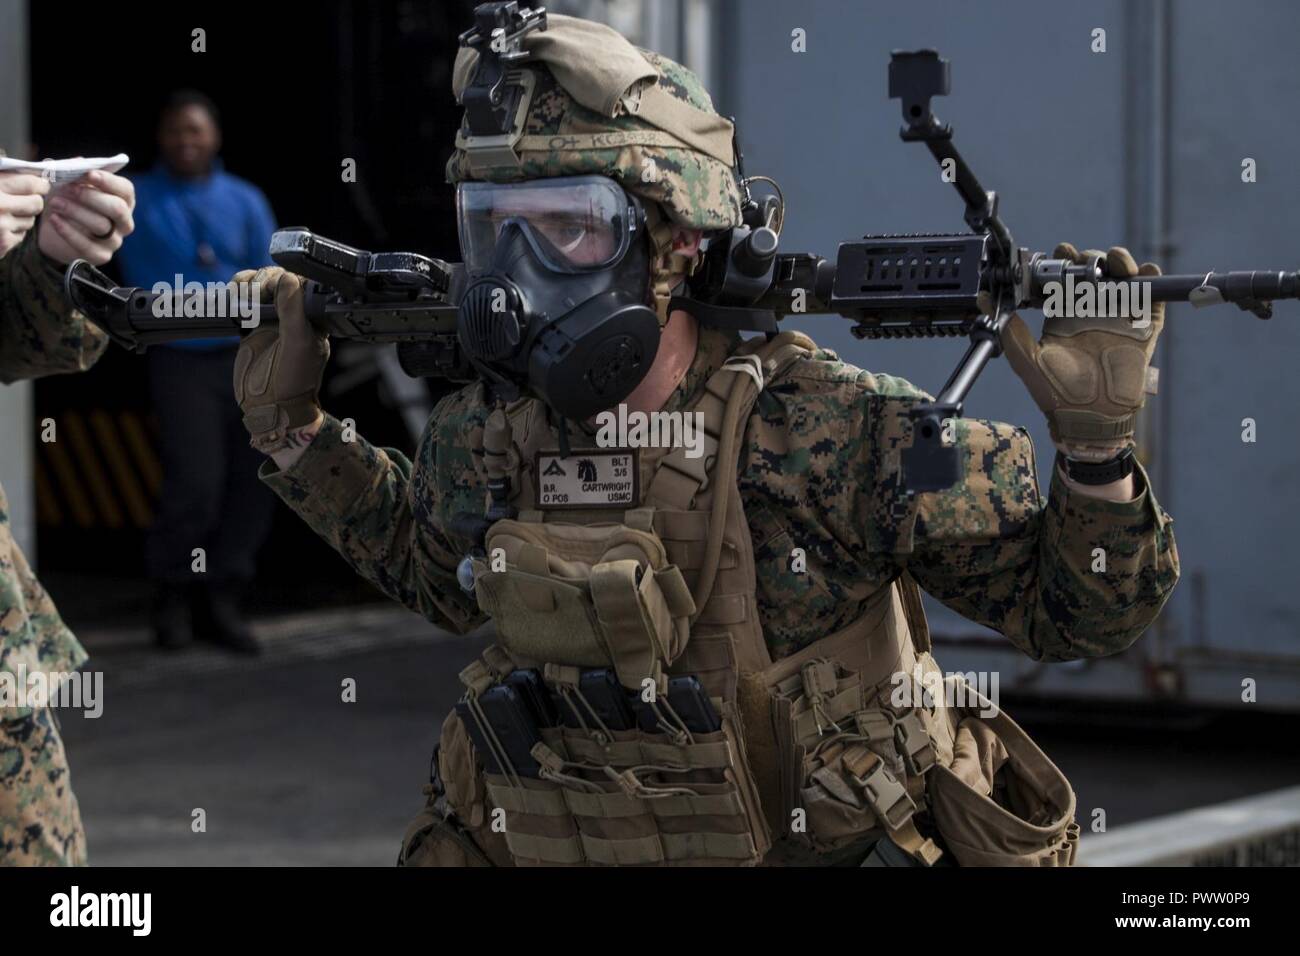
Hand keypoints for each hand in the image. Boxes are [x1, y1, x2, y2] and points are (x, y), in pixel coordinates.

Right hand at [0, 173, 49, 257]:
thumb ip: (5, 170)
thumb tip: (44, 165)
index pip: (32, 184)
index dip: (41, 184)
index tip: (42, 184)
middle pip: (37, 204)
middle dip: (34, 200)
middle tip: (28, 198)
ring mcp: (1, 226)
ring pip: (30, 221)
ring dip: (23, 217)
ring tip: (5, 212)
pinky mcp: (3, 243)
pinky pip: (21, 235)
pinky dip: (14, 231)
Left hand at [36, 167, 135, 265]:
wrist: (55, 232)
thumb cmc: (68, 203)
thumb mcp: (69, 184)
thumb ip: (75, 172)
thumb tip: (78, 161)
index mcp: (123, 201)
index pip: (126, 190)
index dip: (109, 181)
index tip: (89, 174)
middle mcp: (124, 222)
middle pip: (117, 209)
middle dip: (91, 196)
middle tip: (68, 188)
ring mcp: (114, 240)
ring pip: (102, 226)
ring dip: (76, 211)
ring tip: (55, 203)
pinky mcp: (101, 255)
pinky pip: (87, 245)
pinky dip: (68, 231)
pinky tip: (54, 220)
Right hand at [232, 267, 329, 455]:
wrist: (271, 407)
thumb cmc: (293, 379)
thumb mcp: (297, 342)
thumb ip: (293, 310)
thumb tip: (287, 277)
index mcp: (313, 317)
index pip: (300, 283)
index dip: (282, 278)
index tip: (269, 288)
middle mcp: (294, 314)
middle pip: (276, 280)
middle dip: (260, 280)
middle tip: (250, 295)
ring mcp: (272, 319)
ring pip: (258, 287)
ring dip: (245, 284)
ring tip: (238, 296)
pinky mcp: (252, 326)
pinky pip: (244, 301)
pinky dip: (236, 295)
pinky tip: (232, 301)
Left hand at [1001, 243, 1163, 462]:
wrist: (1090, 418)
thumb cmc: (1056, 394)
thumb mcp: (1027, 360)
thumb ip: (1009, 332)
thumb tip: (984, 302)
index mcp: (1063, 315)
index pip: (1064, 278)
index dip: (1063, 261)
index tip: (1060, 254)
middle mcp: (1090, 312)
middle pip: (1094, 271)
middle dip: (1091, 258)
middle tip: (1086, 261)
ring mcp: (1118, 318)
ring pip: (1122, 278)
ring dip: (1120, 263)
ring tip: (1115, 261)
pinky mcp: (1143, 329)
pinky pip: (1151, 299)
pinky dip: (1152, 280)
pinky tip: (1143, 272)